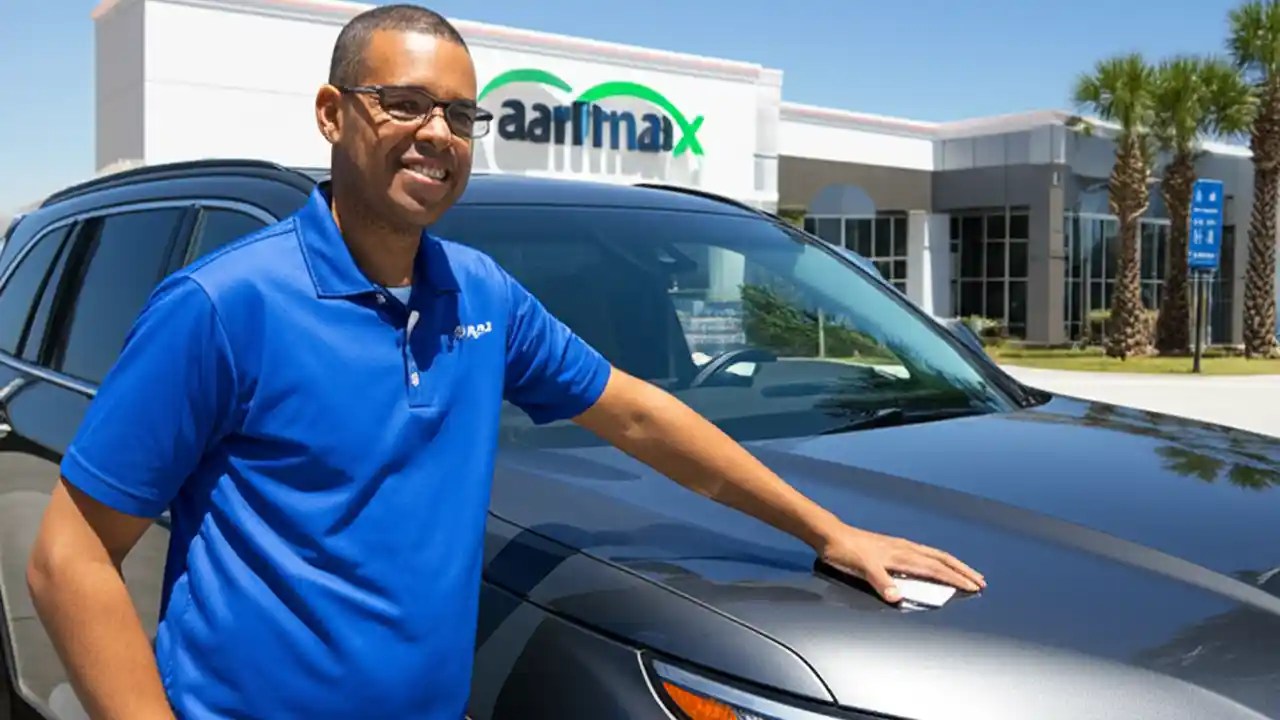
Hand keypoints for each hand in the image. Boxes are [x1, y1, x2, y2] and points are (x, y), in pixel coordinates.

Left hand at [818, 525, 985, 602]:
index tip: (973, 587)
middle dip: (962, 570)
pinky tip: (937, 564)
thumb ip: (880, 582)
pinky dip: (938, 560)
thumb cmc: (846, 551)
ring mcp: (900, 546)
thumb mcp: (862, 568)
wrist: (832, 536)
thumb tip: (897, 596)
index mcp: (902, 554)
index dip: (955, 578)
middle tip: (981, 581)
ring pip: (935, 555)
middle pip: (942, 559)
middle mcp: (905, 548)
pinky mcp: (894, 546)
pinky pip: (924, 553)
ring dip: (953, 565)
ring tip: (966, 573)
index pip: (936, 568)